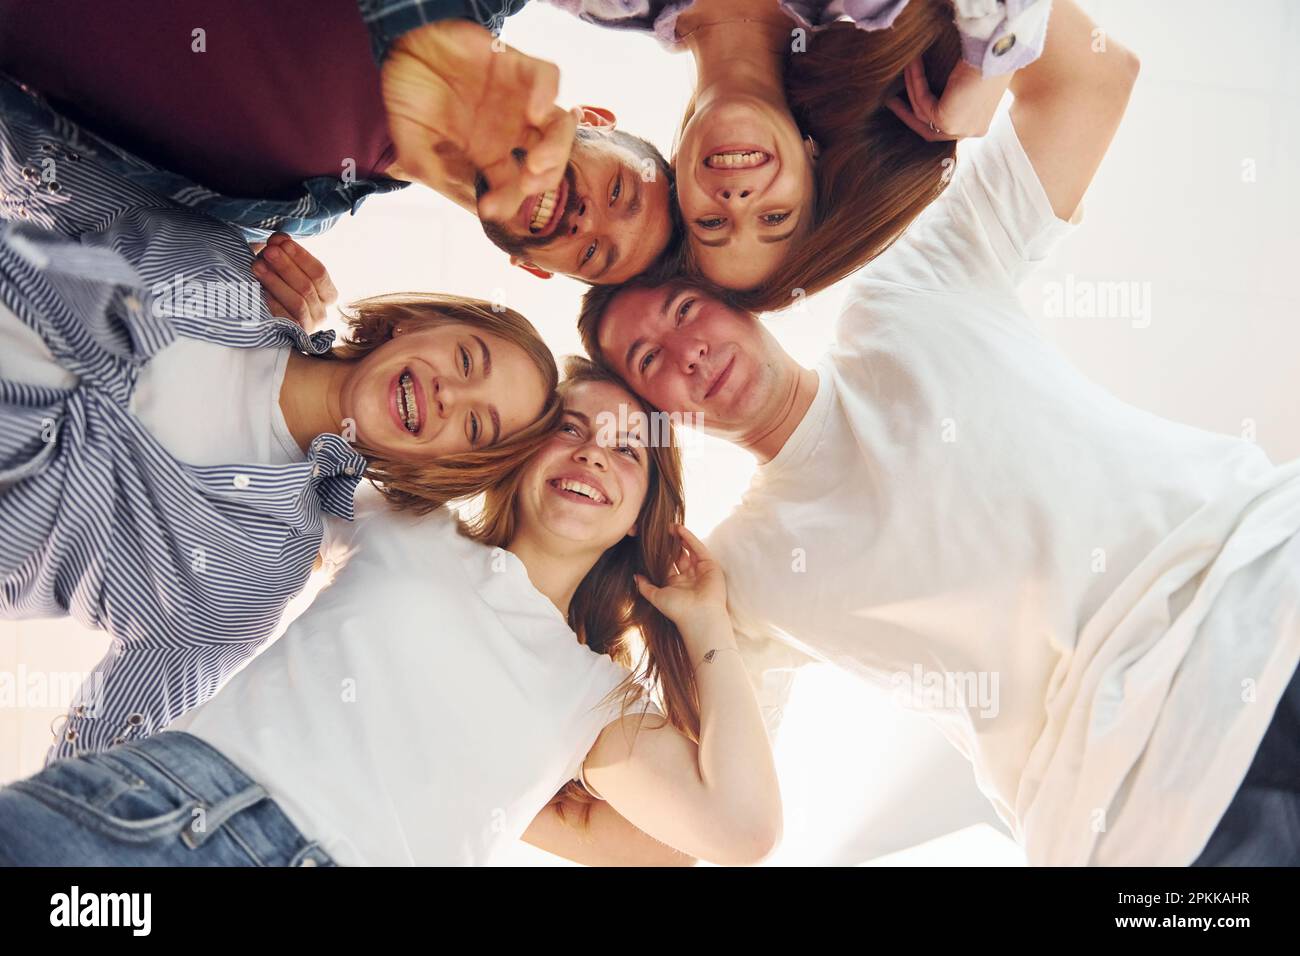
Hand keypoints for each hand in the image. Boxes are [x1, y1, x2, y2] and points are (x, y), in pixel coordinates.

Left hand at [251, 233, 336, 331]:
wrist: (260, 315)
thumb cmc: (276, 285)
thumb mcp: (282, 265)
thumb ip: (283, 250)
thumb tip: (279, 237)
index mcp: (327, 294)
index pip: (320, 273)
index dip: (301, 256)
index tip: (282, 241)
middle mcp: (323, 312)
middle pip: (307, 286)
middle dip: (286, 266)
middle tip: (268, 251)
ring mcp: (309, 326)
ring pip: (298, 302)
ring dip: (277, 281)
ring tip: (258, 265)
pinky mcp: (293, 336)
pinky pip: (285, 317)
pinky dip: (272, 301)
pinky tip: (259, 288)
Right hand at [381, 19, 575, 220]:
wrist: (401, 42)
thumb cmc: (407, 92)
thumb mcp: (410, 138)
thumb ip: (427, 166)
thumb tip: (448, 190)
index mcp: (489, 152)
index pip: (512, 186)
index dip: (506, 202)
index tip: (488, 207)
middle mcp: (510, 129)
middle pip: (547, 162)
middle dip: (543, 179)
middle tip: (526, 182)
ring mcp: (518, 98)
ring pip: (558, 127)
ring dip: (557, 148)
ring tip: (537, 162)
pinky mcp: (517, 65)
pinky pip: (548, 77)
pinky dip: (548, 93)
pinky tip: (535, 112)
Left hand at [634, 525, 728, 634]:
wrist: (699, 616)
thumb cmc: (677, 609)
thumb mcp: (656, 596)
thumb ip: (645, 586)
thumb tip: (635, 576)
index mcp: (676, 585)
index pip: (668, 564)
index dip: (660, 553)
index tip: (651, 542)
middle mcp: (689, 578)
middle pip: (679, 555)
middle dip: (671, 543)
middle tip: (661, 531)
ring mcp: (701, 571)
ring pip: (690, 550)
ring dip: (680, 538)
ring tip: (670, 526)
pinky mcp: (711, 566)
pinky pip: (699, 549)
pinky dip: (690, 539)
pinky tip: (680, 529)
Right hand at [886, 57, 1012, 141]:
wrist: (997, 53)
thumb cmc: (990, 60)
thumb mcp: (972, 83)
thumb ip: (955, 95)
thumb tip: (929, 93)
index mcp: (978, 124)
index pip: (945, 128)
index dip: (924, 116)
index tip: (908, 103)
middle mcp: (970, 131)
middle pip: (930, 130)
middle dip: (908, 115)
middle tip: (892, 101)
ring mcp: (959, 129)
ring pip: (923, 114)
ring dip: (910, 88)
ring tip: (902, 69)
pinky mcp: (947, 121)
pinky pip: (923, 102)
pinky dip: (915, 81)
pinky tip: (912, 64)